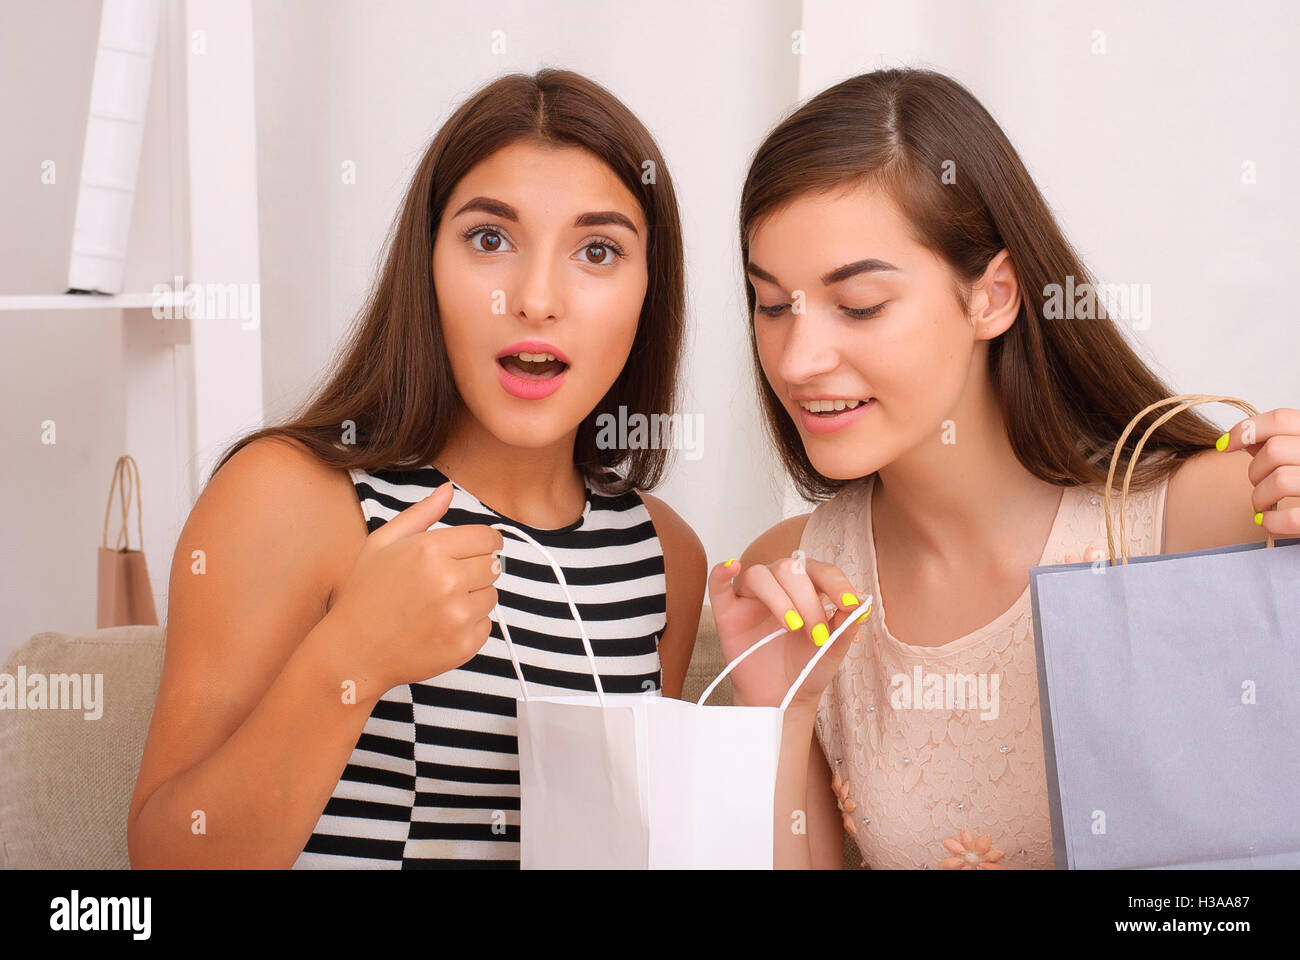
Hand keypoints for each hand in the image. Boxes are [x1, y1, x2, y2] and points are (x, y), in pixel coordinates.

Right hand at [324, 481, 504, 695]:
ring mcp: (458, 615)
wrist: (353, 652)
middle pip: (493, 565)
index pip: (487, 537)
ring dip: (473, 598)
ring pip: (491, 595)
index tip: (475, 550)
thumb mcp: (382, 543)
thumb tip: (448, 490)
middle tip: (446, 581)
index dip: (483, 542)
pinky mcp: (464, 645)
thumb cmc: (365, 595)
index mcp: (429, 550)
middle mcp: (448, 581)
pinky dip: (469, 626)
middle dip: (475, 570)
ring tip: (438, 605)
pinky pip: (486, 625)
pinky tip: (439, 626)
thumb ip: (420, 514)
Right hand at [706, 552, 868, 710]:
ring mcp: (751, 596)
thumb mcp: (833, 650)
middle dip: (808, 601)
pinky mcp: (727, 612)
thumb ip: (846, 625)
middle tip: (817, 635)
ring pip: (760, 574)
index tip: (849, 603)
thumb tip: (862, 603)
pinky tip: (733, 566)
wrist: (782, 699)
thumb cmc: (807, 668)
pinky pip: (718, 583)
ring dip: (779, 598)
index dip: (836, 583)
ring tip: (792, 626)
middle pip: (790, 568)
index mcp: (808, 587)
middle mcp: (779, 585)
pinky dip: (722, 572)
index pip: (821, 571)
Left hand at [1218, 408, 1299, 535]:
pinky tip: (1268, 522)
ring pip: (1279, 480)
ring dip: (1259, 497)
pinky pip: (1293, 517)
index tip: (1226, 445)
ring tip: (1262, 505)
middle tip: (1258, 484)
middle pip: (1274, 450)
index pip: (1281, 419)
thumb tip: (1248, 441)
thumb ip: (1286, 444)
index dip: (1247, 429)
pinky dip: (1272, 522)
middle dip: (1254, 470)